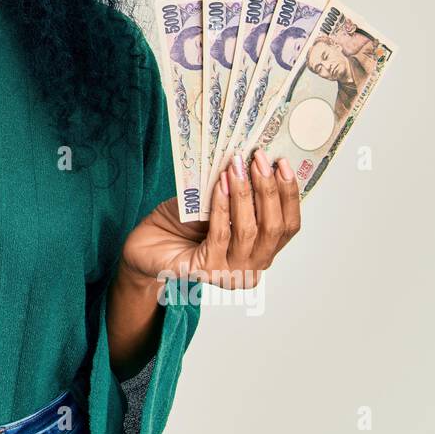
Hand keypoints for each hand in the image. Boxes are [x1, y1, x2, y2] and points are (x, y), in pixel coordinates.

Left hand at [121, 148, 301, 290]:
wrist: (146, 245)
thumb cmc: (182, 225)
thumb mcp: (215, 204)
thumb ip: (236, 194)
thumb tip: (252, 161)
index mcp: (261, 253)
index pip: (288, 226)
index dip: (289, 195)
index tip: (283, 164)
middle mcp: (251, 268)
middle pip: (273, 228)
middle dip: (269, 189)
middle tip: (261, 159)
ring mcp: (229, 274)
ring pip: (249, 231)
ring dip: (245, 194)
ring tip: (238, 166)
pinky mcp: (205, 272)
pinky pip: (220, 234)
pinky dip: (222, 206)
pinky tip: (220, 184)